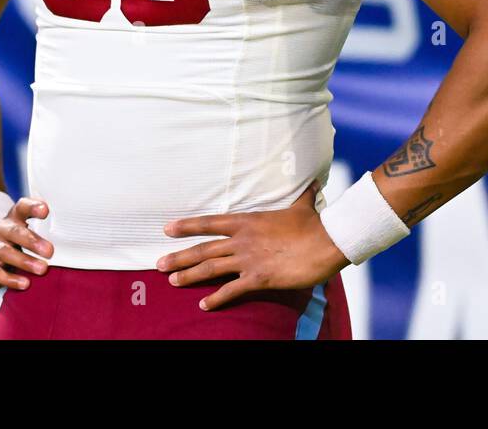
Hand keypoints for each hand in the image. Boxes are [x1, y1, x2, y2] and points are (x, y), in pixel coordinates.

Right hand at [0, 196, 53, 290]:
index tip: (46, 210)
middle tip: (50, 251)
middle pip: (15, 232)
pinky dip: (11, 279)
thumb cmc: (16, 242)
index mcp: (15, 218)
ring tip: (43, 269)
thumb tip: (77, 235)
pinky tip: (25, 283)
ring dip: (25, 261)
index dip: (33, 207)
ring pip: (6, 252)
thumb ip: (45, 229)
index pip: (22, 206)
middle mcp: (2, 230)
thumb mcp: (27, 230)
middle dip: (33, 241)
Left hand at [156, 182, 348, 310]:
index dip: (187, 226)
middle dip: (179, 256)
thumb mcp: (304, 206)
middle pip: (203, 249)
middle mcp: (243, 240)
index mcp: (248, 221)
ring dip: (189, 276)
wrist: (328, 241)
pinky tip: (203, 305)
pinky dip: (215, 299)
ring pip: (210, 269)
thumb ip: (303, 195)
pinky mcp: (259, 278)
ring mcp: (249, 259)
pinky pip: (231, 290)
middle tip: (159, 264)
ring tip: (172, 282)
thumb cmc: (315, 223)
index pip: (210, 223)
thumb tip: (314, 183)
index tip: (167, 229)